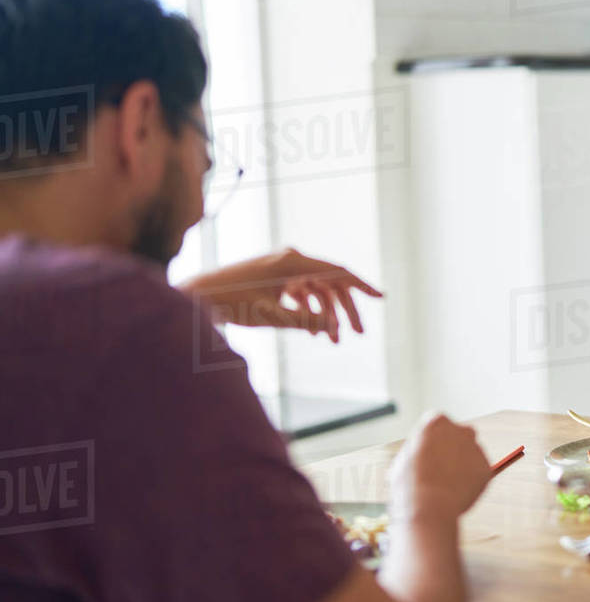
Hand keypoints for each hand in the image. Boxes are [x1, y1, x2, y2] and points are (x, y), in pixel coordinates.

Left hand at [180, 247, 382, 341]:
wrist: (195, 298)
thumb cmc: (230, 304)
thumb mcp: (272, 317)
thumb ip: (307, 323)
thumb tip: (334, 329)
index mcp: (293, 261)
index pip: (338, 272)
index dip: (362, 287)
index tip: (381, 299)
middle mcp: (290, 259)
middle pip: (329, 284)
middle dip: (345, 310)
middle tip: (359, 335)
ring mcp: (281, 268)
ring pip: (316, 291)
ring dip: (326, 315)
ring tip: (333, 342)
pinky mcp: (272, 277)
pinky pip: (301, 293)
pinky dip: (309, 311)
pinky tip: (314, 332)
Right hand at [388, 412, 490, 523]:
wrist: (428, 507)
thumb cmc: (409, 485)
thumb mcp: (403, 458)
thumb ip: (417, 448)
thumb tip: (423, 451)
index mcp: (437, 422)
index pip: (438, 423)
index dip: (432, 440)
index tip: (428, 453)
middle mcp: (460, 430)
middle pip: (459, 436)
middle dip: (452, 449)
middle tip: (439, 470)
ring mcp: (475, 448)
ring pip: (470, 455)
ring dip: (463, 466)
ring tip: (446, 486)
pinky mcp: (486, 467)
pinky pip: (479, 473)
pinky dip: (472, 481)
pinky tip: (456, 492)